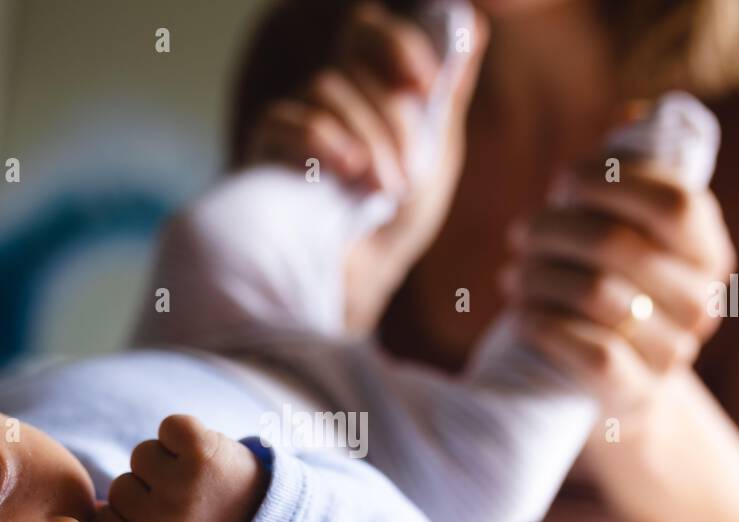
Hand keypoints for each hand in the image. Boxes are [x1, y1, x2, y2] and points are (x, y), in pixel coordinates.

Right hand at [90, 415, 268, 521]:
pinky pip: (169, 426)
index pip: (102, 520)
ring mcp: (183, 487)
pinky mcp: (203, 451)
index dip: (128, 517)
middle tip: (189, 504)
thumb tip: (90, 506)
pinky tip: (205, 457)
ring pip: (142, 455)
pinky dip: (184, 434)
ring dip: (166, 462)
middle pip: (120, 487)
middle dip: (149, 490)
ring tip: (199, 482)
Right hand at [246, 1, 488, 330]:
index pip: (367, 30)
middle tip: (407, 177)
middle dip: (392, 120)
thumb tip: (472, 25)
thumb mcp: (436, 153)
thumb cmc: (396, 223)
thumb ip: (446, 93)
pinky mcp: (267, 149)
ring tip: (382, 191)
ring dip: (366, 141)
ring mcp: (296, 119)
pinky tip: (345, 172)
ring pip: (328, 90)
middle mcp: (330, 96)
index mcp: (370, 88)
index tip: (426, 81)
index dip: (396, 43)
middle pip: (355, 66)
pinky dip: (322, 140)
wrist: (363, 279)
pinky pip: (286, 120)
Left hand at [506, 157, 735, 410]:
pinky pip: (588, 352)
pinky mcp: (635, 393)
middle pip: (617, 244)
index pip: (675, 202)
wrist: (625, 389)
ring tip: (512, 273)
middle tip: (520, 232)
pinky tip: (520, 312)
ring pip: (595, 295)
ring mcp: (673, 352)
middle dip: (553, 229)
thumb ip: (631, 178)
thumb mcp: (631, 233)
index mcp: (710, 250)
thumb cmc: (617, 292)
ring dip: (536, 276)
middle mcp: (703, 302)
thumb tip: (632, 110)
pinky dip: (543, 325)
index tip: (563, 181)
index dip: (610, 181)